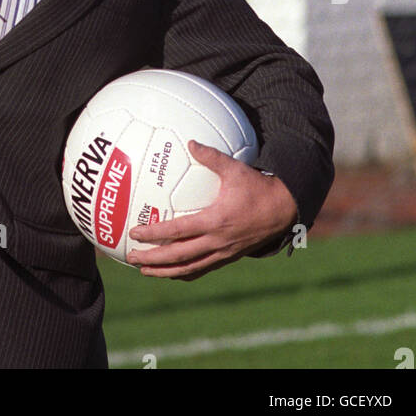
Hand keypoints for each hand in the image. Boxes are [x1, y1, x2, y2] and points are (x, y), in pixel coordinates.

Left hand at [126, 141, 297, 280]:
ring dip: (166, 272)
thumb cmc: (258, 188)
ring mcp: (224, 253)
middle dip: (153, 260)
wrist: (284, 211)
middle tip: (131, 258)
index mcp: (215, 221)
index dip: (155, 234)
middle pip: (179, 257)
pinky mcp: (230, 257)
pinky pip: (204, 268)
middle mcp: (217, 242)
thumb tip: (190, 142)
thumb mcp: (235, 169)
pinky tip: (173, 273)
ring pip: (190, 268)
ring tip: (145, 271)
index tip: (135, 232)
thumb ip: (212, 156)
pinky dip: (186, 273)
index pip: (178, 231)